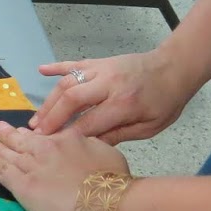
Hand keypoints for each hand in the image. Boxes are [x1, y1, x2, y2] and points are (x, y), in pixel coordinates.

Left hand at [0, 122, 129, 210]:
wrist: (104, 202)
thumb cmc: (112, 181)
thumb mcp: (105, 151)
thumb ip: (88, 144)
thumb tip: (82, 142)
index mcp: (67, 138)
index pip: (45, 135)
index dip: (33, 135)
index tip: (27, 134)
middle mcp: (45, 148)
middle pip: (22, 140)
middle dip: (8, 134)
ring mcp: (31, 166)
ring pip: (7, 153)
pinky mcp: (21, 185)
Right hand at [29, 49, 194, 143]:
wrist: (175, 68)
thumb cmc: (166, 101)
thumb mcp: (149, 127)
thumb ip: (118, 135)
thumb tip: (89, 146)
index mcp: (124, 103)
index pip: (89, 122)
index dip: (69, 136)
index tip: (53, 148)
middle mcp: (109, 83)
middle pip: (71, 99)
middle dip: (52, 118)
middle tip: (36, 135)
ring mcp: (102, 69)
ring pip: (68, 82)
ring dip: (49, 100)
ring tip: (37, 119)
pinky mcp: (100, 61)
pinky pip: (74, 63)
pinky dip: (56, 67)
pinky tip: (40, 71)